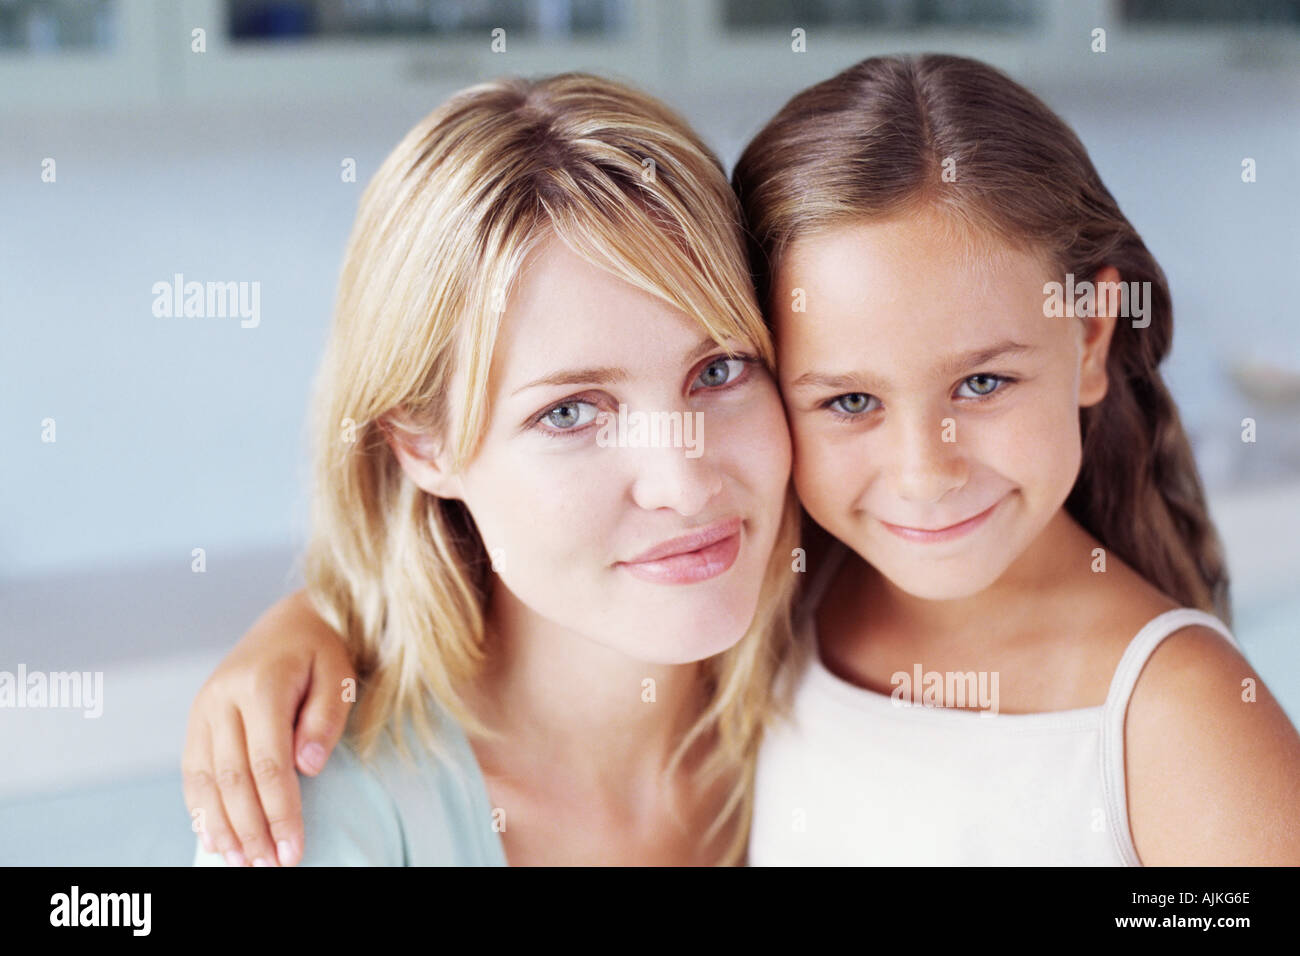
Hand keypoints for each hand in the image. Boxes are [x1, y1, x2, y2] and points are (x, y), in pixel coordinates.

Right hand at [182, 591, 353, 865]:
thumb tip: (307, 769)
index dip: (280, 813)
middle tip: (272, 866)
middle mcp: (222, 697)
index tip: (293, 850)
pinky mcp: (195, 718)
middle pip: (233, 779)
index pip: (268, 764)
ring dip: (222, 827)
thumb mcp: (339, 676)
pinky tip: (216, 837)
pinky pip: (192, 771)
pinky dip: (201, 808)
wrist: (290, 621)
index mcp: (260, 685)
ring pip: (205, 780)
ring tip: (243, 863)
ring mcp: (203, 708)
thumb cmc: (324, 651)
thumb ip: (325, 720)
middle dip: (252, 830)